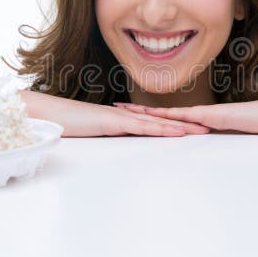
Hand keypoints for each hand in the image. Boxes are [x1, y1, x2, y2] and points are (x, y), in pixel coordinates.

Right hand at [20, 90, 209, 137]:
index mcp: (122, 121)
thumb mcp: (91, 134)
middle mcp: (125, 116)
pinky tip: (175, 133)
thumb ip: (104, 136)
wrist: (46, 114)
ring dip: (180, 127)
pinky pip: (141, 127)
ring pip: (157, 122)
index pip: (154, 123)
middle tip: (211, 127)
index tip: (195, 129)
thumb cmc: (64, 125)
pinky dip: (160, 130)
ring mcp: (120, 118)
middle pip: (162, 120)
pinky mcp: (113, 122)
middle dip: (187, 124)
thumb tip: (114, 142)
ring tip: (202, 130)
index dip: (175, 125)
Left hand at [114, 93, 257, 134]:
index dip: (147, 113)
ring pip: (169, 113)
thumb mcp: (230, 136)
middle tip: (114, 106)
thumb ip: (216, 138)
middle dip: (137, 110)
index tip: (128, 112)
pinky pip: (188, 118)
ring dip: (147, 112)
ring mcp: (205, 113)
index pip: (167, 116)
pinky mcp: (213, 117)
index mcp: (199, 118)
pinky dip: (172, 118)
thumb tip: (205, 146)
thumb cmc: (257, 126)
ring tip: (125, 111)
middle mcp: (198, 113)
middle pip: (161, 112)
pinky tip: (156, 118)